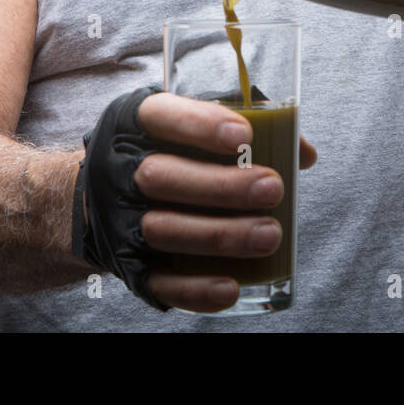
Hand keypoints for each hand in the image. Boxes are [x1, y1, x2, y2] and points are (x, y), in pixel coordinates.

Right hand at [72, 87, 316, 313]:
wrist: (101, 197)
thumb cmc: (169, 153)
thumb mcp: (195, 127)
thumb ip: (247, 129)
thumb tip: (302, 152)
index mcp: (137, 123)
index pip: (160, 115)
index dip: (199, 125)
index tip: (244, 135)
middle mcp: (121, 170)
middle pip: (159, 176)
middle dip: (220, 186)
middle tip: (273, 189)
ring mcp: (119, 219)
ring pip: (161, 229)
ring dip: (219, 235)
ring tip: (270, 235)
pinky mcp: (127, 264)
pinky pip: (157, 281)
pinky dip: (195, 289)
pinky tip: (231, 287)